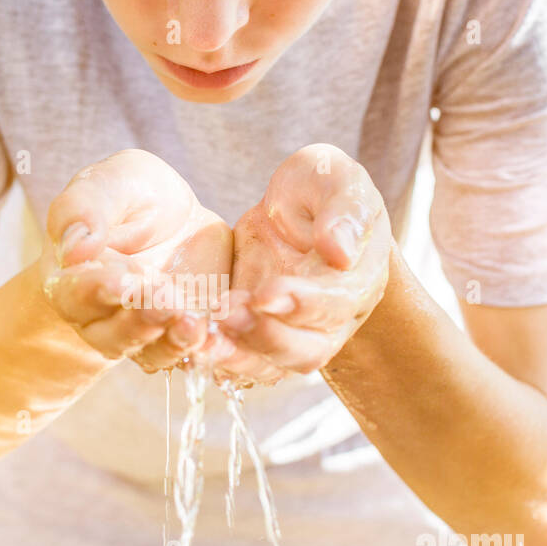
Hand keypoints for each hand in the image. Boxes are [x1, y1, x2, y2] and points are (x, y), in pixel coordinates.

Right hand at [40, 149, 232, 369]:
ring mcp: (147, 334)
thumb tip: (73, 247)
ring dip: (173, 343)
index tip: (123, 280)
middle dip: (141, 320)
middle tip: (167, 301)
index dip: (98, 290)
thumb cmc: (130, 195)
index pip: (77, 293)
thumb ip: (84, 209)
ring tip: (195, 324)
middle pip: (114, 334)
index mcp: (73, 280)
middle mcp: (104, 318)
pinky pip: (195, 353)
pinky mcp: (185, 338)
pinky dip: (209, 348)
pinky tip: (223, 333)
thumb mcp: (110, 184)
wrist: (175, 218)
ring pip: (153, 353)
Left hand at [210, 144, 392, 385]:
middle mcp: (329, 320)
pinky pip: (240, 359)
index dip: (303, 304)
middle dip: (266, 338)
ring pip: (272, 365)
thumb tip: (341, 252)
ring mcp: (291, 332)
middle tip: (227, 316)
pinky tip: (189, 343)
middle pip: (307, 351)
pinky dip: (216, 357)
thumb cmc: (322, 188)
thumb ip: (345, 210)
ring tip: (202, 340)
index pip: (336, 304)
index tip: (266, 293)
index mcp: (356, 281)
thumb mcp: (336, 179)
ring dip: (237, 358)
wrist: (294, 207)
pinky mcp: (256, 334)